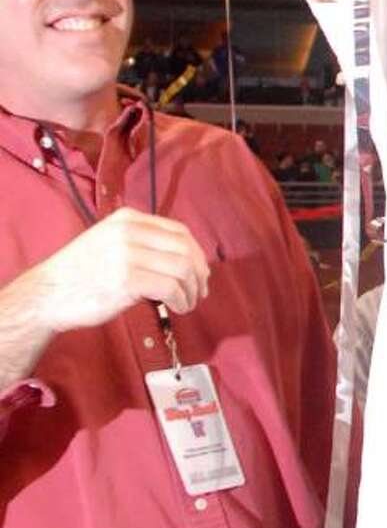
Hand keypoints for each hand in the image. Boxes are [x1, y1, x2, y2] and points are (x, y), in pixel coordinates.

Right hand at [34, 209, 209, 334]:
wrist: (46, 295)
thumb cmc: (79, 273)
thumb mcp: (109, 242)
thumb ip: (141, 242)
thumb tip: (182, 260)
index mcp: (128, 219)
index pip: (179, 231)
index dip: (196, 253)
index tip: (199, 272)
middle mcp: (130, 231)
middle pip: (185, 248)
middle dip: (199, 273)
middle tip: (200, 291)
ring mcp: (127, 254)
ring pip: (182, 268)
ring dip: (192, 289)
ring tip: (188, 303)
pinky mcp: (127, 280)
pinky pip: (170, 288)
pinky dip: (181, 300)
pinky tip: (178, 308)